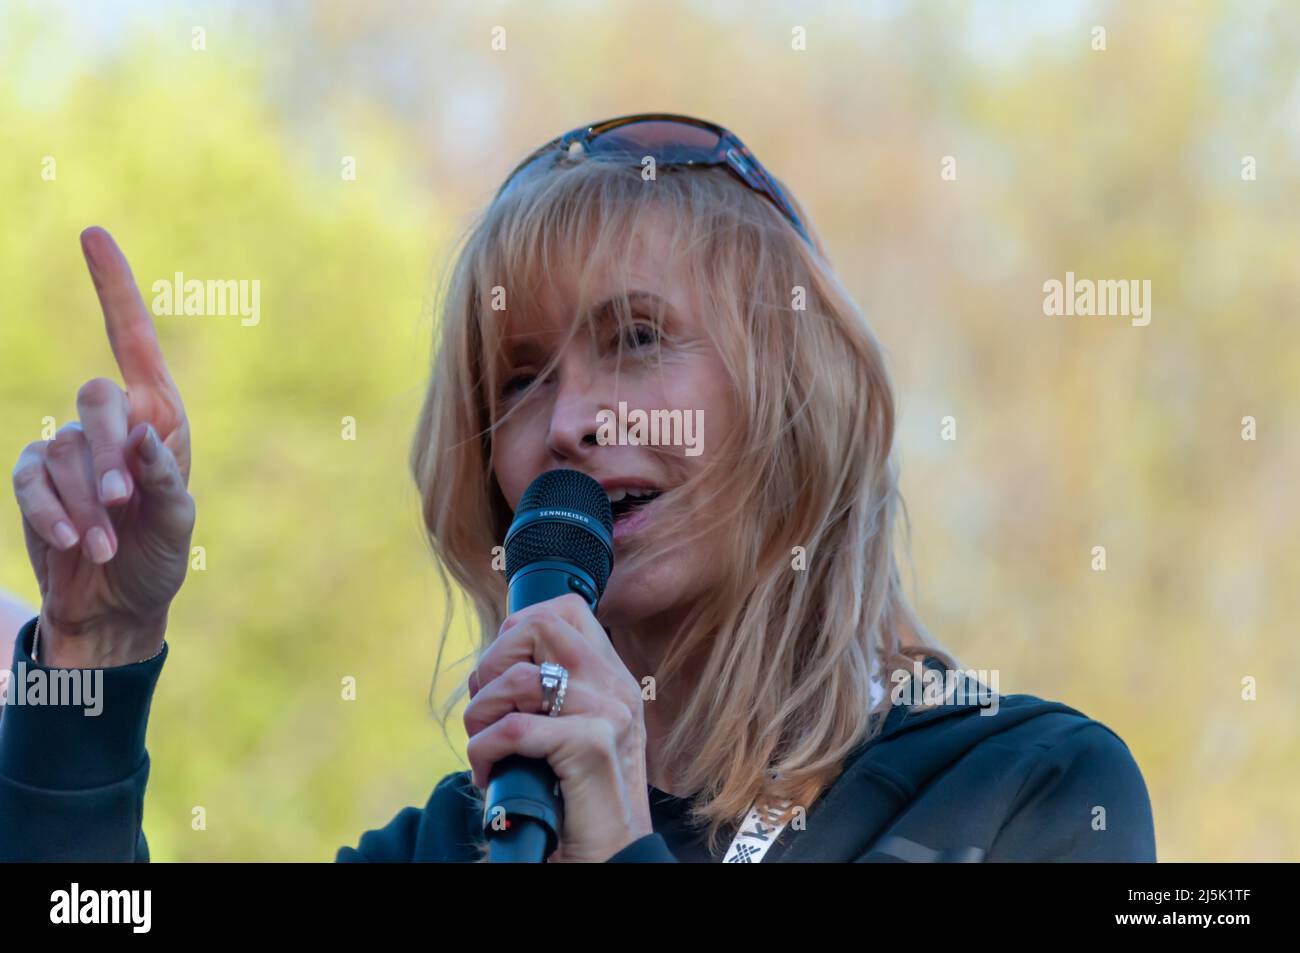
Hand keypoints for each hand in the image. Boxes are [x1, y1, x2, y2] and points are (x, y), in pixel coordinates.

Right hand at [10, 227, 194, 667]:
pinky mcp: (33, 483)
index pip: (132, 339)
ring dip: (88, 500)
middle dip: (112, 450)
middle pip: (96, 396)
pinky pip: (31, 481)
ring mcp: (67, 450)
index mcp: (158, 416)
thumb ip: (165, 478)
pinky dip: (53, 512)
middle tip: (128, 503)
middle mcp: (112, 423)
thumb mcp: (179, 521)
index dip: (114, 287)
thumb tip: (145, 434)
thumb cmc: (160, 557)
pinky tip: (73, 542)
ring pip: (63, 448)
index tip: (92, 233)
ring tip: (107, 543)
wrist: (117, 606)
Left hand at [464, 592, 652, 861]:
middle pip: (539, 627)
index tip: (501, 672)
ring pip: (517, 679)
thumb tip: (494, 664)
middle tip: (487, 710)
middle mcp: (615, 687)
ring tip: (484, 748)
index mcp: (612, 678)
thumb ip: (553, 694)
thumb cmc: (576, 802)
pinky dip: (484, 750)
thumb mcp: (572, 733)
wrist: (607, 858)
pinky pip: (512, 728)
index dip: (518, 629)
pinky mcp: (590, 746)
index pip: (565, 610)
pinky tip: (488, 773)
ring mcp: (608, 713)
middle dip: (492, 664)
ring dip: (480, 715)